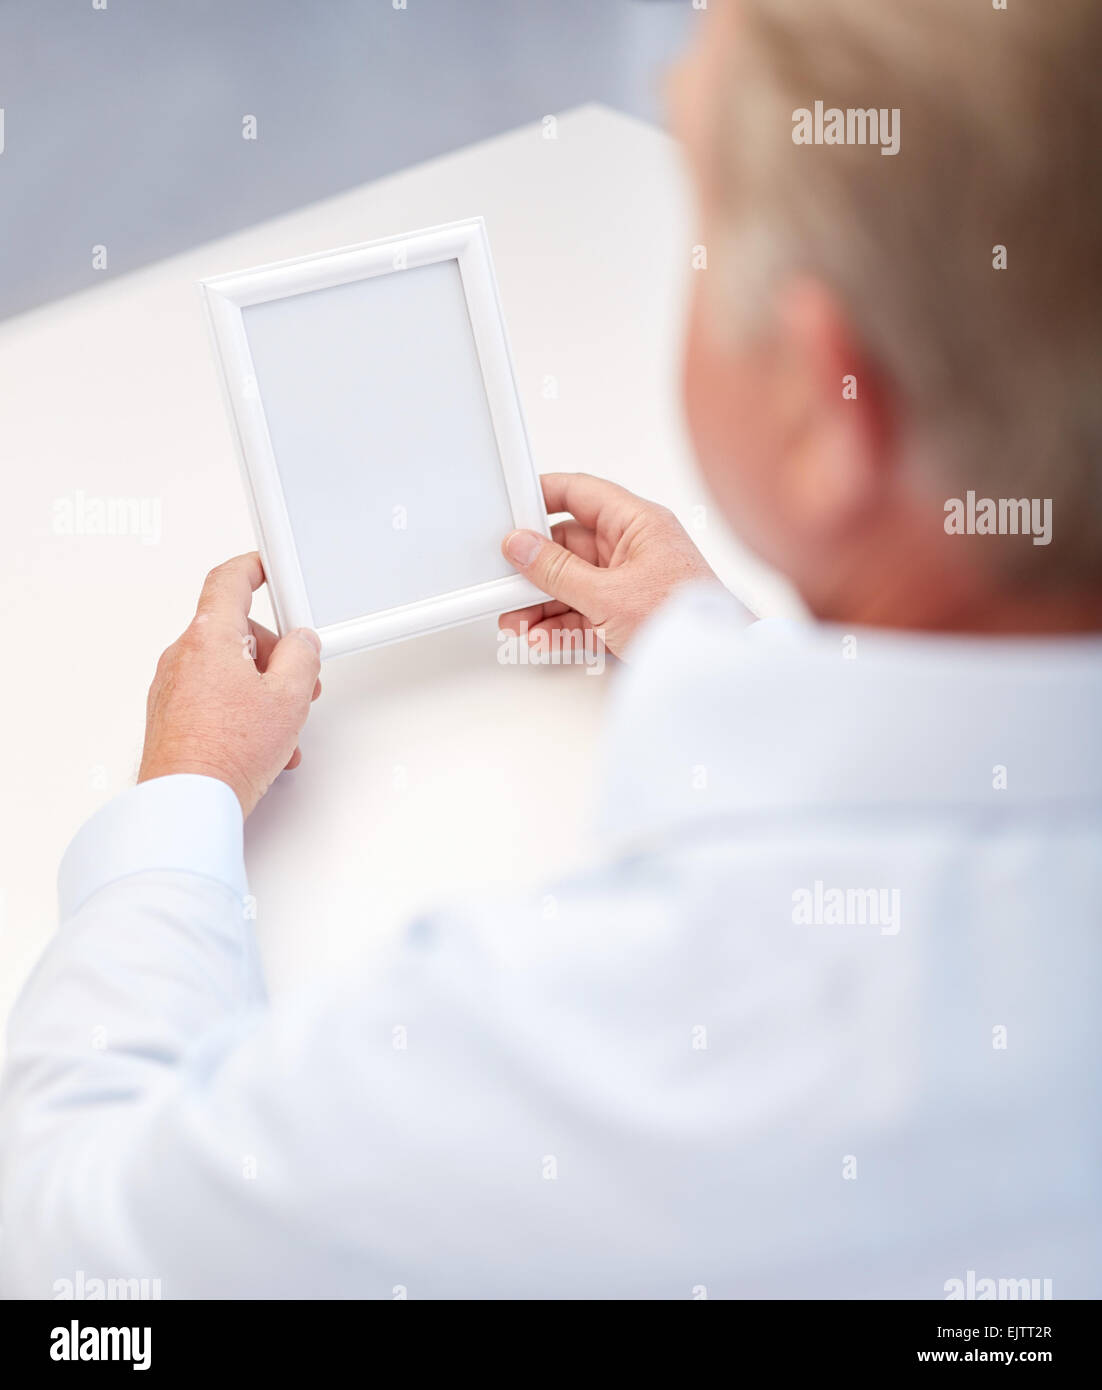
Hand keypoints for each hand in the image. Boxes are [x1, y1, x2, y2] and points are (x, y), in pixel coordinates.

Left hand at [138, 553, 322, 817]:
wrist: (188, 802)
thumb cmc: (226, 753)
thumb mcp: (289, 699)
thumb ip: (302, 659)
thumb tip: (302, 644)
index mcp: (209, 638)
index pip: (228, 581)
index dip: (253, 567)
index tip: (266, 566)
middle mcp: (183, 656)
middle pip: (235, 632)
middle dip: (273, 652)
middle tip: (298, 678)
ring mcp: (171, 687)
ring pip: (226, 669)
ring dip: (260, 687)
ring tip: (282, 723)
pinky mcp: (169, 716)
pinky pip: (212, 697)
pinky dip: (239, 708)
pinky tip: (262, 741)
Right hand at [499, 473, 717, 658]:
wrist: (715, 667)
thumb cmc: (686, 619)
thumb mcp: (609, 595)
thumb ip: (558, 571)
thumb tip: (522, 547)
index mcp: (638, 523)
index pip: (581, 493)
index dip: (542, 496)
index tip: (511, 509)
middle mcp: (633, 548)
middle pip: (569, 547)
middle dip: (535, 570)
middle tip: (507, 583)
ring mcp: (630, 582)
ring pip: (573, 584)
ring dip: (543, 604)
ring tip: (518, 621)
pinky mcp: (627, 613)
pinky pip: (584, 611)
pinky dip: (561, 625)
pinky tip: (541, 636)